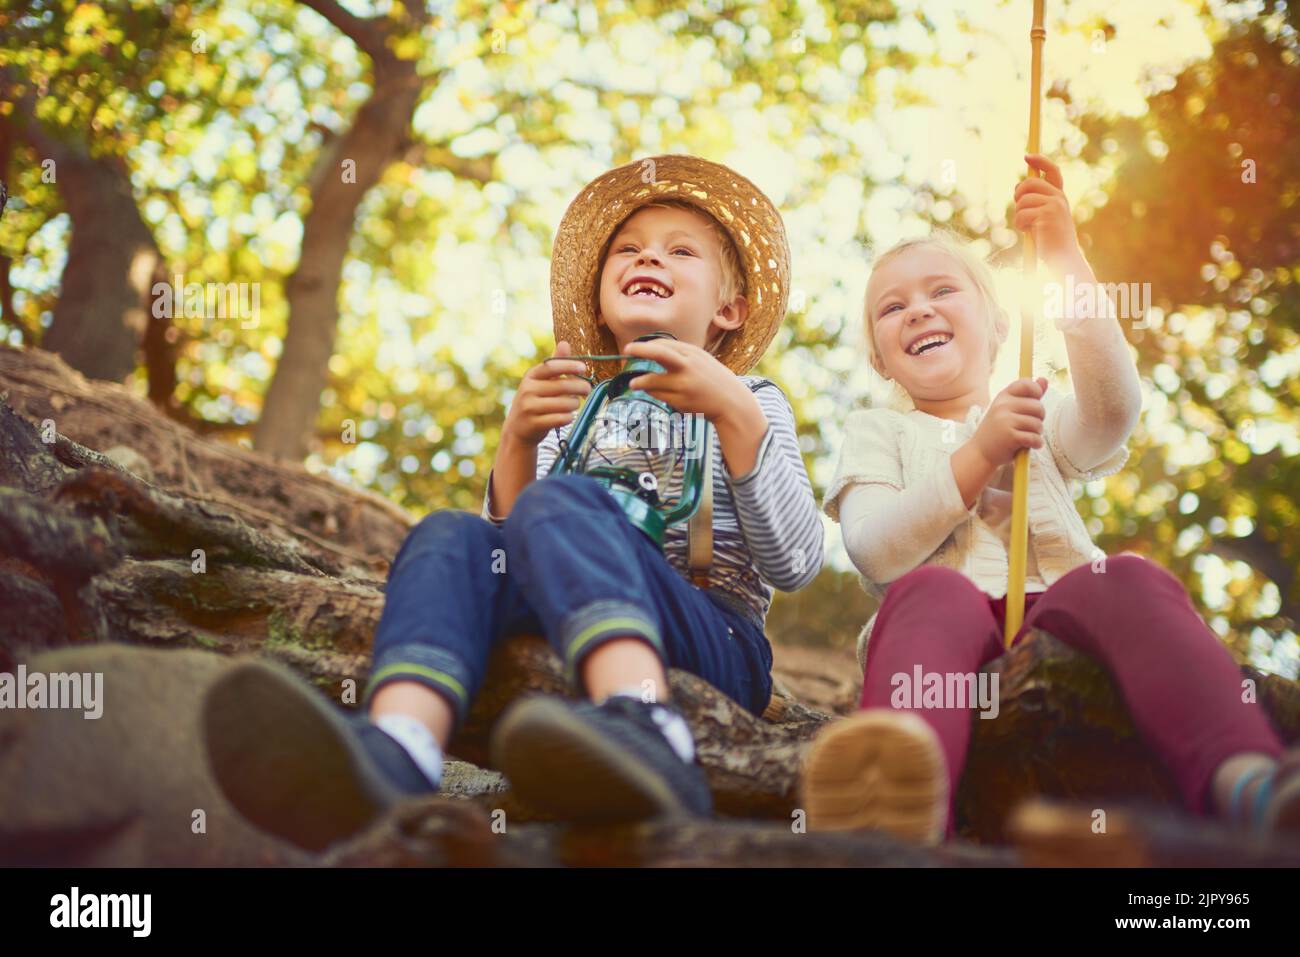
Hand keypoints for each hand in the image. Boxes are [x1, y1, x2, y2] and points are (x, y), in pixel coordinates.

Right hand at [501, 340, 591, 446]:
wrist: (518, 428)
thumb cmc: (535, 400)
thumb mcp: (540, 381)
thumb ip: (554, 364)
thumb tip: (565, 343)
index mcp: (531, 376)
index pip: (551, 366)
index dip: (569, 365)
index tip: (583, 368)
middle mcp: (528, 390)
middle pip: (562, 386)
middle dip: (580, 387)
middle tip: (587, 390)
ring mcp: (529, 408)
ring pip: (564, 404)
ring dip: (574, 404)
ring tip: (573, 404)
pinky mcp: (534, 424)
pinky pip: (561, 419)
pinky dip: (568, 418)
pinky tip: (567, 416)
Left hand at [623, 337, 747, 422]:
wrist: (730, 401)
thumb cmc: (712, 379)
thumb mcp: (700, 360)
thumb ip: (680, 355)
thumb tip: (652, 350)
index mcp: (692, 353)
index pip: (663, 345)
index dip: (646, 346)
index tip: (633, 348)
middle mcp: (687, 366)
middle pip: (659, 354)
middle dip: (641, 350)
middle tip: (626, 350)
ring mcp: (683, 384)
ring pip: (653, 381)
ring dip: (640, 382)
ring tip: (633, 384)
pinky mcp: (680, 400)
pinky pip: (659, 396)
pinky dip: (655, 394)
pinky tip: (658, 394)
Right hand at [970, 377, 1047, 469]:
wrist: (980, 452)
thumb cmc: (998, 430)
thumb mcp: (1008, 410)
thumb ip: (1028, 396)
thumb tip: (1044, 379)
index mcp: (1003, 396)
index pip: (1027, 384)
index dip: (1037, 392)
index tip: (1035, 402)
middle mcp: (1003, 406)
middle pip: (1038, 407)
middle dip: (1039, 418)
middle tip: (1030, 426)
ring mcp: (1005, 421)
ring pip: (1037, 424)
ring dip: (1037, 433)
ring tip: (1027, 436)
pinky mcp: (1010, 436)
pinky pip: (1034, 438)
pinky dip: (1036, 444)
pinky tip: (1029, 446)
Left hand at [1014, 154, 1084, 272]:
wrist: (1063, 258)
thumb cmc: (1051, 242)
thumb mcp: (1045, 218)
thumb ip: (1036, 202)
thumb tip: (1018, 188)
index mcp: (1059, 197)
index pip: (1052, 171)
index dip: (1040, 161)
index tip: (1027, 156)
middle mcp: (1059, 198)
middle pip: (1029, 183)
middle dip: (1018, 195)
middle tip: (1020, 210)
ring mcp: (1053, 206)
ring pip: (1022, 201)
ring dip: (1019, 216)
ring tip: (1028, 227)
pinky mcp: (1046, 216)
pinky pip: (1020, 214)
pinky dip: (1020, 225)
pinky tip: (1029, 233)